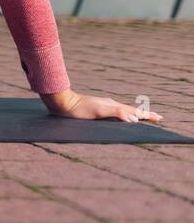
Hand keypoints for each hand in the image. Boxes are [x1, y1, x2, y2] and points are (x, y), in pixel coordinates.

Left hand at [44, 90, 163, 122]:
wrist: (63, 103)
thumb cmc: (80, 109)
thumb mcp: (98, 112)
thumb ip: (116, 114)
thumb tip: (134, 119)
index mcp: (114, 106)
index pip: (135, 111)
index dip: (146, 115)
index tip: (159, 118)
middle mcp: (111, 104)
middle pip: (131, 109)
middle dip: (144, 114)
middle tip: (156, 117)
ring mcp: (104, 105)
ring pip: (124, 110)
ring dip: (135, 113)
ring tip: (142, 116)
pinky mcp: (97, 108)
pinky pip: (115, 111)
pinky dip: (124, 114)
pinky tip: (120, 116)